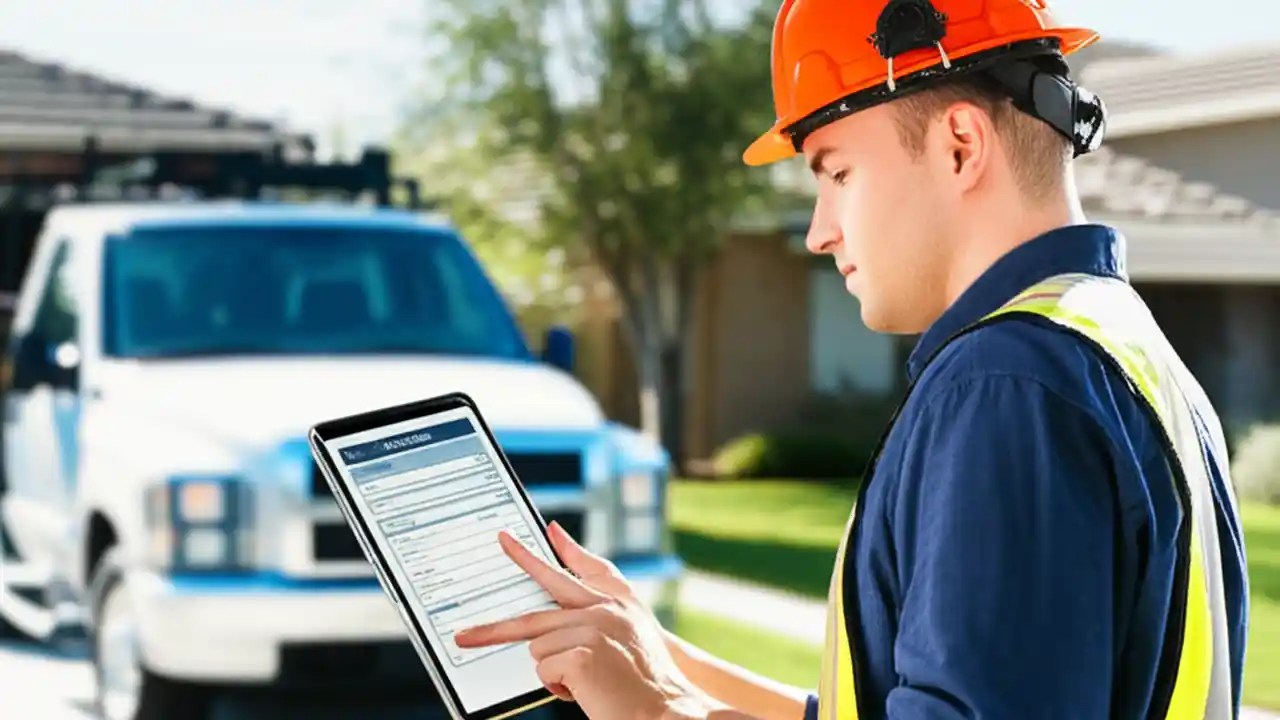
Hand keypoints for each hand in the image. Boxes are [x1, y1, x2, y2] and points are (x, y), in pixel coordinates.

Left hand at [454, 522, 718, 719]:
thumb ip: (599, 615)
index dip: (543, 553)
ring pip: (538, 648)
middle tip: (464, 633)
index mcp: (617, 602)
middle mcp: (604, 609)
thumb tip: (559, 613)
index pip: (576, 569)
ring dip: (554, 672)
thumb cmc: (646, 682)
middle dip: (497, 617)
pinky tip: (588, 692)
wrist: (668, 708)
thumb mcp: (630, 637)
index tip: (516, 537)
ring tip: (588, 683)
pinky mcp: (581, 654)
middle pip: (537, 605)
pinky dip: (559, 689)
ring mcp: (592, 628)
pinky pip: (544, 671)